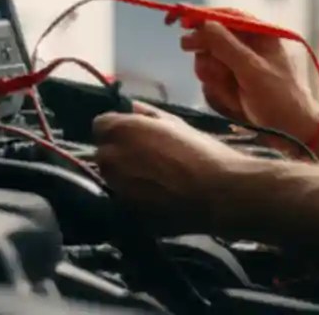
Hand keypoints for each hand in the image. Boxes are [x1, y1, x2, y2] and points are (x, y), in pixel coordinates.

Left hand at [93, 102, 245, 232]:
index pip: (101, 125)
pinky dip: (135, 196)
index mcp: (120, 131)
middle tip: (149, 157)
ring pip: (113, 177)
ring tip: (155, 179)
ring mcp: (115, 188)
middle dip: (120, 152)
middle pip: (105, 152)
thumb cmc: (200, 151)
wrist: (218, 193)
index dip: (119, 128)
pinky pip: (124, 198)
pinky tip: (158, 197)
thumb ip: (147, 113)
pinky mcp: (126, 211)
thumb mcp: (175, 122)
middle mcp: (109, 158)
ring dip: (126, 175)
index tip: (136, 134)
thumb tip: (131, 107)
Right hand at [178, 8, 318, 142]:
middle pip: (209, 38)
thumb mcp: (252, 70)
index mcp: (258, 33)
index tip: (175, 20)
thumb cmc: (279, 98)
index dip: (199, 15)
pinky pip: (210, 79)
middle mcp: (246, 45)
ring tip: (231, 91)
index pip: (223, 15)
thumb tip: (203, 24)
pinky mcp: (231, 83)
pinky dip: (216, 90)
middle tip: (213, 69)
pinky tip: (233, 100)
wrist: (291, 132)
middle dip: (207, 55)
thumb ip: (226, 46)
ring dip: (213, 76)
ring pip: (206, 60)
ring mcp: (237, 65)